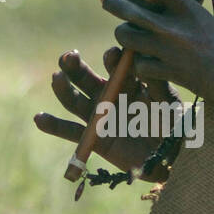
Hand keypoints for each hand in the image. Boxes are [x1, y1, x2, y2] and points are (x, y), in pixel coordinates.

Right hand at [33, 47, 183, 182]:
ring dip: (63, 88)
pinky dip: (54, 125)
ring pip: (75, 100)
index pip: (115, 65)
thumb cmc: (174, 126)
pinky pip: (70, 131)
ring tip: (56, 78)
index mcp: (129, 81)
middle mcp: (110, 94)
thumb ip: (156, 83)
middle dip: (76, 67)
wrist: (173, 158)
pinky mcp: (94, 138)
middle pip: (87, 77)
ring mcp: (99, 116)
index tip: (114, 55)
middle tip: (69, 56)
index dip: (112, 58)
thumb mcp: (168, 102)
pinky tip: (39, 118)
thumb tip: (144, 59)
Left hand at [101, 0, 213, 130]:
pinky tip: (145, 65)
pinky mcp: (168, 73)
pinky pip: (140, 66)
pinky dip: (140, 66)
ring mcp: (169, 52)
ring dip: (125, 37)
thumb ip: (195, 18)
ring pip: (127, 38)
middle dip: (115, 4)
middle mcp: (175, 29)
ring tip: (128, 36)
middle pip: (132, 11)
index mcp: (191, 11)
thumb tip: (183, 12)